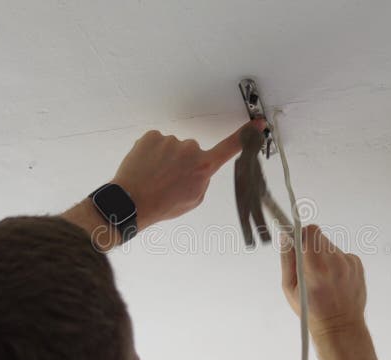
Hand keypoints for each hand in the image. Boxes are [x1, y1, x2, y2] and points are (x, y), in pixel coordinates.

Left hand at [111, 120, 264, 229]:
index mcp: (203, 166)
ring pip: (172, 148)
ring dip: (165, 159)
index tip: (258, 123)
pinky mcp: (152, 136)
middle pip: (192, 152)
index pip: (230, 147)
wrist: (132, 202)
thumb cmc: (163, 204)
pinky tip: (146, 168)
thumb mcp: (194, 199)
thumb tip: (198, 168)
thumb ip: (202, 179)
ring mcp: (170, 140)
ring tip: (154, 177)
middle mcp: (190, 149)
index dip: (246, 134)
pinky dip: (152, 153)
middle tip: (169, 181)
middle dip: (183, 162)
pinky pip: (157, 142)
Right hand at [280, 225, 366, 337]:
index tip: (297, 240)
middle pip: (319, 238)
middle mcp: (335, 262)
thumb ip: (287, 259)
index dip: (301, 234)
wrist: (340, 326)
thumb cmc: (312, 311)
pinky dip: (335, 262)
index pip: (310, 232)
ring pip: (330, 246)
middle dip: (310, 248)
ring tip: (322, 277)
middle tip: (308, 267)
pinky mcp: (357, 264)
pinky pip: (341, 254)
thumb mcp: (289, 287)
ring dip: (323, 256)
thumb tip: (286, 237)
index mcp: (315, 267)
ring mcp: (348, 262)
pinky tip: (333, 279)